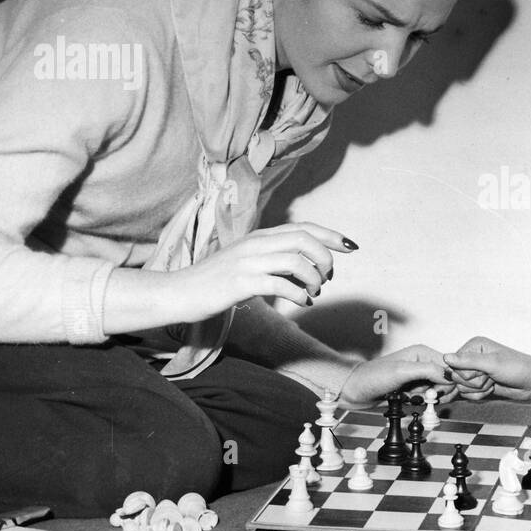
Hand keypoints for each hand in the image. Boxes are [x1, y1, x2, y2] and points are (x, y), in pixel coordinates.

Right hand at [172, 222, 354, 323]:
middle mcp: (255, 244)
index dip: (330, 235)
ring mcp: (248, 262)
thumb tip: (305, 266)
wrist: (179, 293)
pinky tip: (301, 302)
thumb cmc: (215, 282)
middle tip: (329, 278)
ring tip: (313, 292)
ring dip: (314, 278)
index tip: (351, 246)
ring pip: (296, 260)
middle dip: (326, 257)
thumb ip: (273, 259)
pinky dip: (298, 294)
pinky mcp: (241, 282)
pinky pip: (281, 284)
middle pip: (304, 239)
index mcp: (259, 237)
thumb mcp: (247, 263)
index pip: (303, 227)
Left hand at [338, 343, 454, 409]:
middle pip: (447, 381)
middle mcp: (423, 363)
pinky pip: (427, 397)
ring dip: (428, 398)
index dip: (450, 381)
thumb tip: (450, 375)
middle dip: (438, 392)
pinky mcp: (413, 388)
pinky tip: (407, 400)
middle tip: (424, 396)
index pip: (450, 367)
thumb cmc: (372, 377)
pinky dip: (420, 402)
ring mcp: (418, 377)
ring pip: (438, 391)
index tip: (438, 392)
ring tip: (411, 397)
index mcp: (423, 353)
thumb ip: (428, 370)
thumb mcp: (402, 372)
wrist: (354, 390)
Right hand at [443, 336, 530, 401]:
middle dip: (474, 381)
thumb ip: (468, 361)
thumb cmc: (519, 368)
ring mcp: (476, 371)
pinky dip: (480, 395)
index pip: (453, 365)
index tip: (483, 372)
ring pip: (462, 387)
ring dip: (479, 388)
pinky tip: (492, 387)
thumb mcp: (493, 363)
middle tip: (490, 376)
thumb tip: (446, 357)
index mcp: (474, 346)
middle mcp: (473, 357)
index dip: (467, 373)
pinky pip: (468, 394)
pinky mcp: (479, 383)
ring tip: (493, 381)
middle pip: (456, 377)